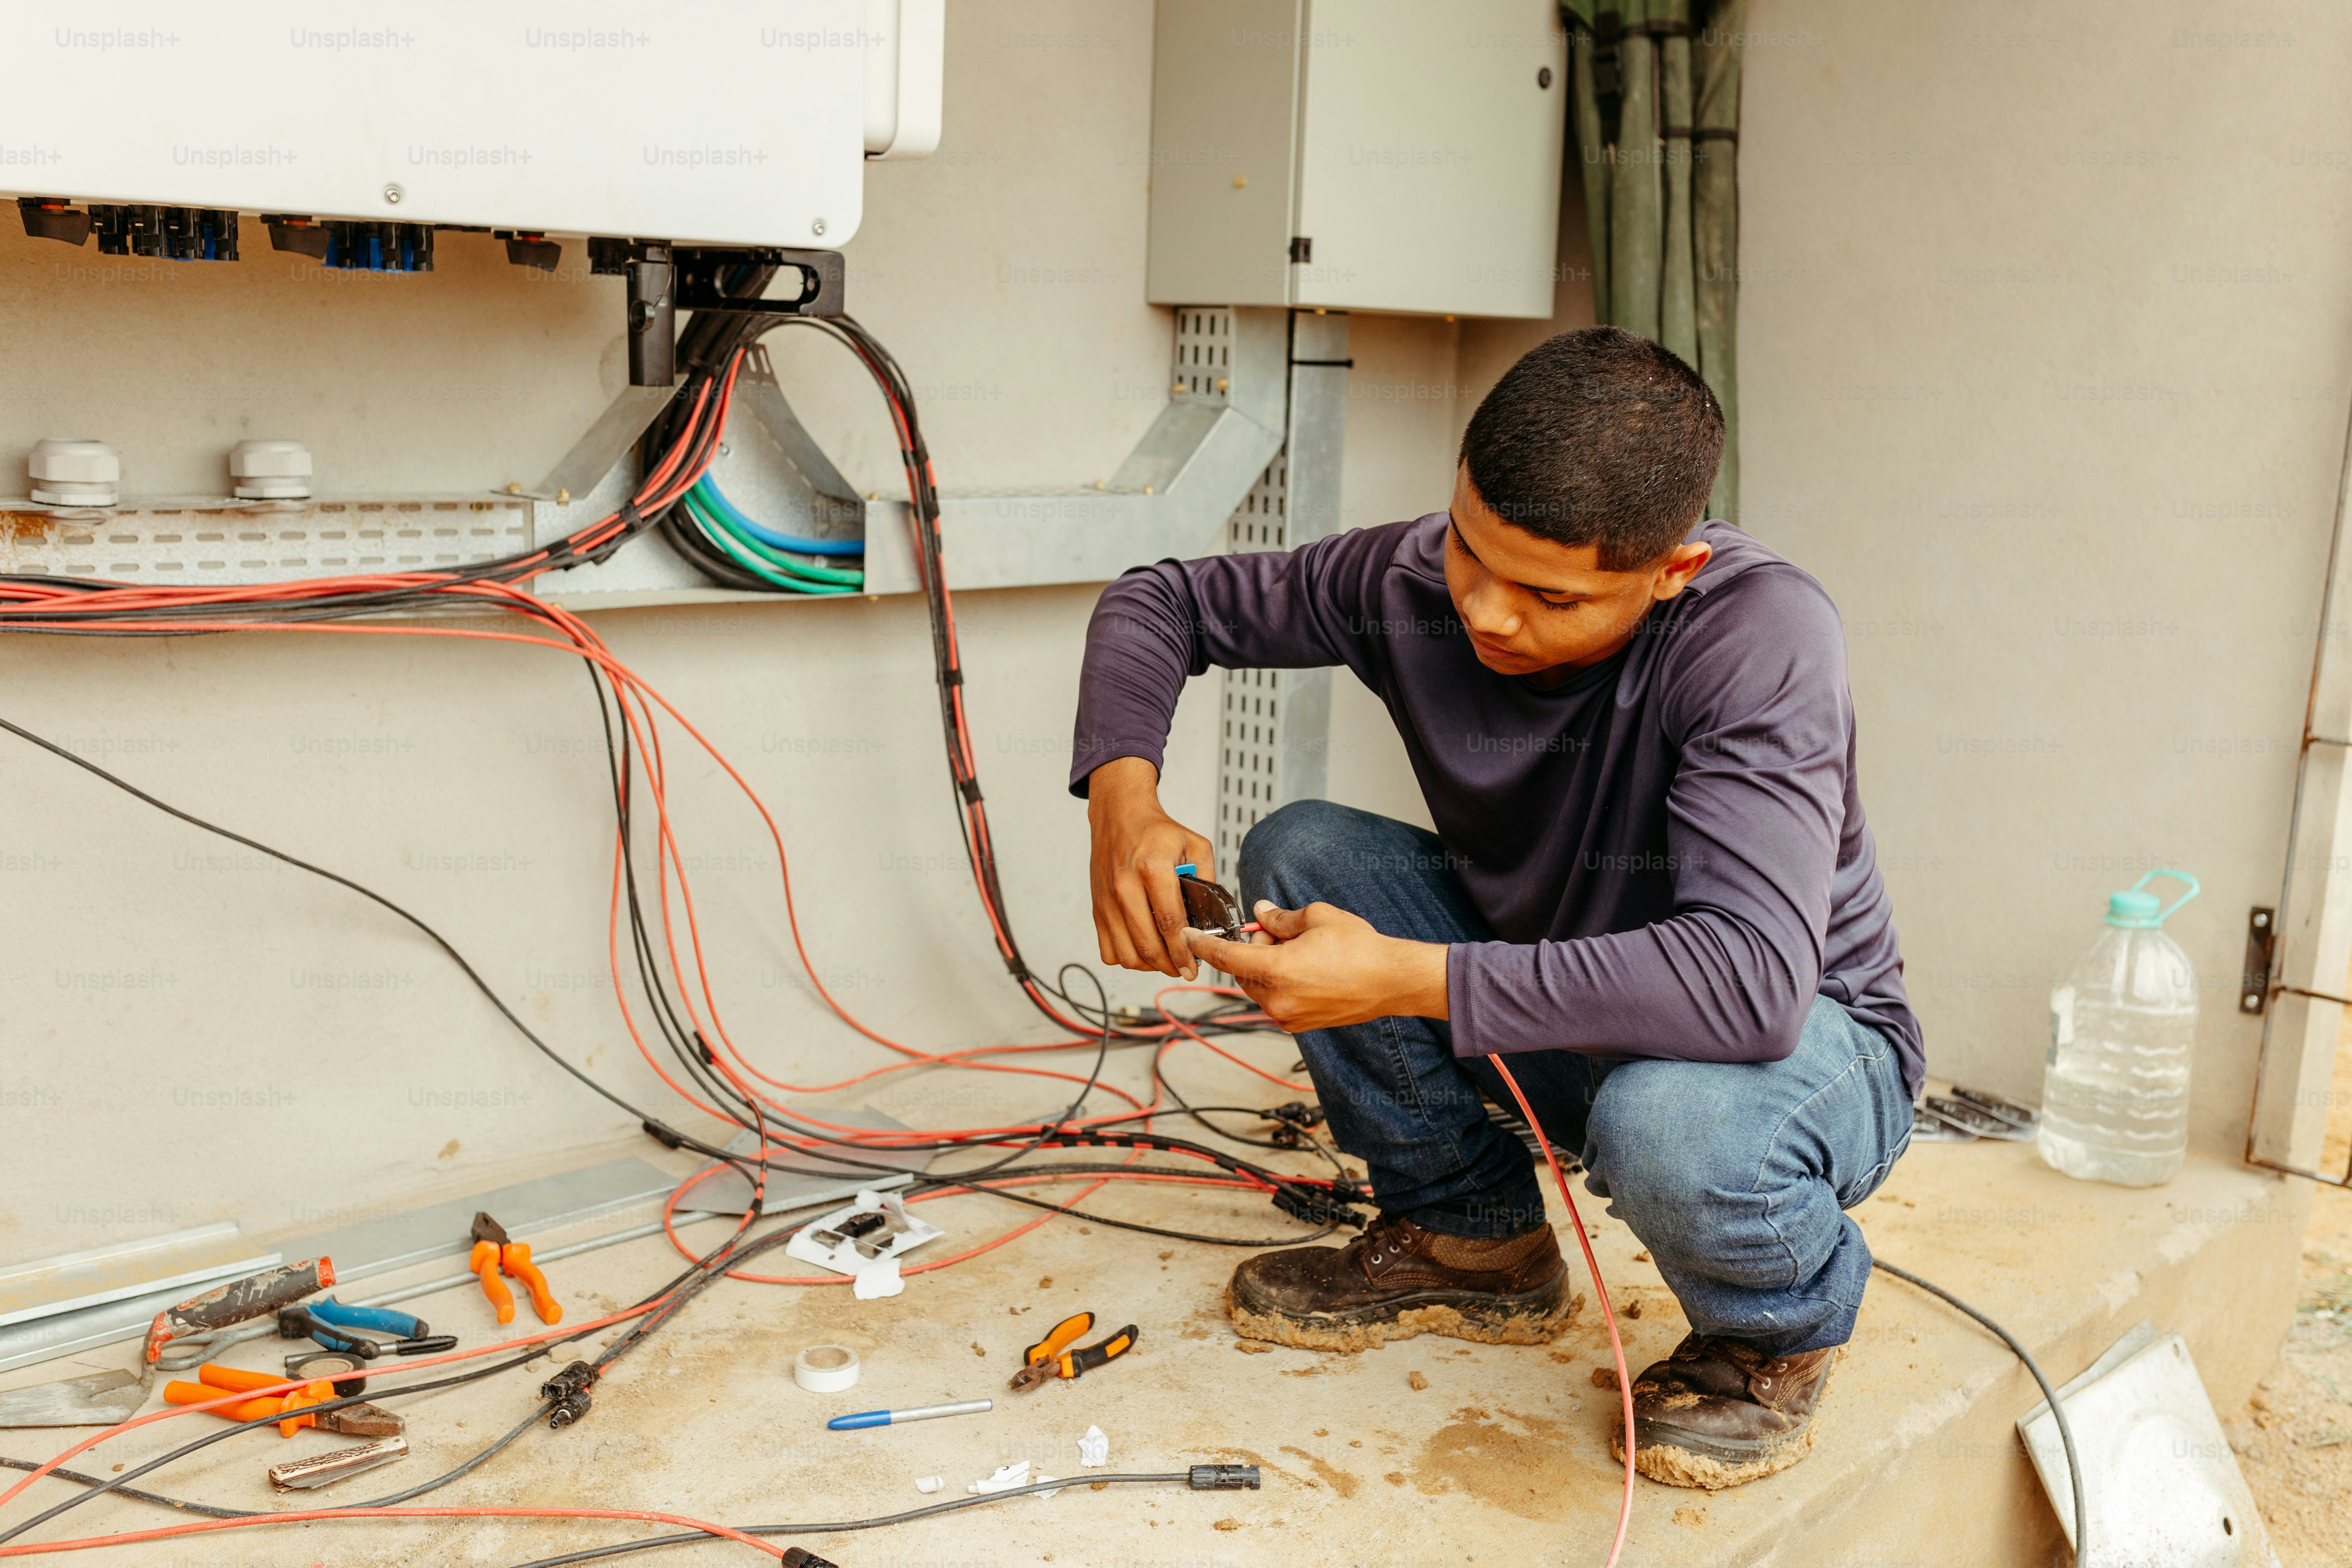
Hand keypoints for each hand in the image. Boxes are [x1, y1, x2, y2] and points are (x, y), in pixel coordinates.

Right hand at [1086, 756, 1213, 977]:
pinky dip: (1127, 958)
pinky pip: (1109, 950)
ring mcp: (1107, 900)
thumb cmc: (1157, 831)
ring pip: (1126, 953)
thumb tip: (1215, 918)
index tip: (1193, 967)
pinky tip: (1142, 949)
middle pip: (1147, 944)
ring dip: (1149, 965)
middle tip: (1183, 969)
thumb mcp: (1195, 845)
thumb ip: (1208, 880)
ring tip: (1165, 960)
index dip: (1183, 952)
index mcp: (1152, 868)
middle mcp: (1125, 886)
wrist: (1119, 816)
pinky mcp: (1097, 908)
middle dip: (1170, 965)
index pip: (1169, 922)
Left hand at [1183, 900, 1448, 1031]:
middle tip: (1277, 932)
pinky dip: (1278, 983)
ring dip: (1265, 967)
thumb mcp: (1316, 918)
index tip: (1188, 937)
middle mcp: (1277, 999)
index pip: (1226, 956)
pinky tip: (1305, 969)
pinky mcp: (1299, 1025)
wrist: (1392, 981)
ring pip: (1257, 987)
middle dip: (1251, 950)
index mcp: (1276, 970)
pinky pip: (1275, 1000)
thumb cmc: (1360, 949)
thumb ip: (1279, 918)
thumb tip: (1259, 913)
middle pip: (1242, 971)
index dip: (1203, 944)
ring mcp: (1287, 1017)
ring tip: (1298, 950)